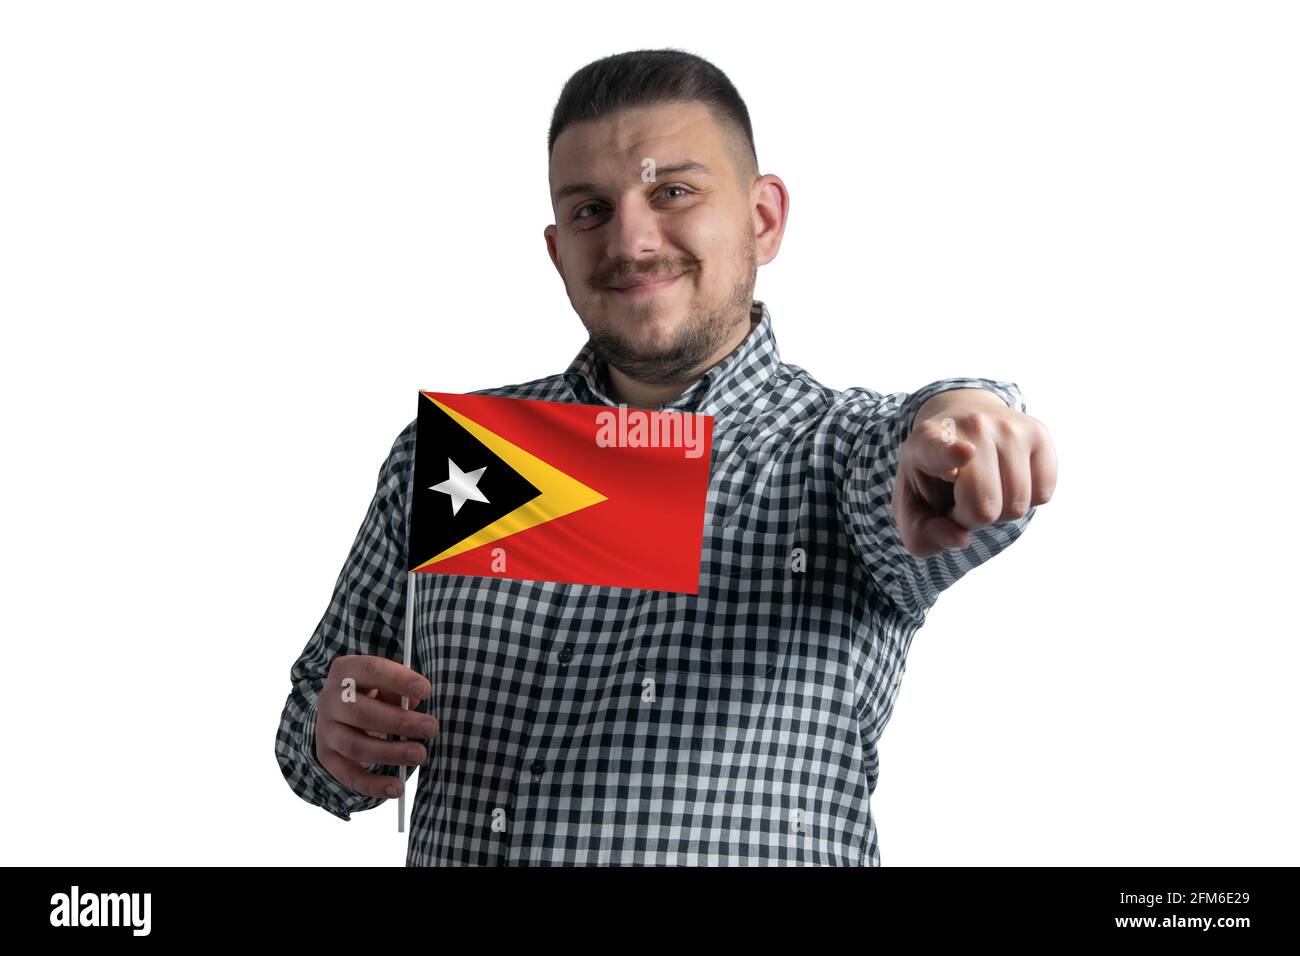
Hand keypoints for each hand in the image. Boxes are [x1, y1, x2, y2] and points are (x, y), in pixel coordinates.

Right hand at [314, 655, 438, 798]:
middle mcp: (330, 699)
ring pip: (356, 746)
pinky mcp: (327, 756)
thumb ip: (400, 689)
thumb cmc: (374, 691)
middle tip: (431, 727)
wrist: (339, 708)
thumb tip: (416, 701)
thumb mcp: (386, 681)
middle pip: (362, 712)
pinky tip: (397, 788)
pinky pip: (348, 775)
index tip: (427, 690)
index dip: (399, 680)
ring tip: (420, 754)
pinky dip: (373, 785)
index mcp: (346, 670)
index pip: (371, 670)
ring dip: (391, 753)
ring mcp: (325, 730)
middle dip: (400, 722)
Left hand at [891, 391, 1055, 557]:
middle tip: (960, 500)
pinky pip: (1043, 494)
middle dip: (972, 518)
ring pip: (1017, 505)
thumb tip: (961, 539)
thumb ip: (923, 534)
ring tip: (982, 488)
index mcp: (926, 443)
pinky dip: (1025, 500)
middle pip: (985, 505)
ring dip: (999, 512)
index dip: (951, 455)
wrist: (960, 421)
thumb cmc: (932, 476)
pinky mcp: (1039, 433)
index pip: (940, 450)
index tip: (965, 453)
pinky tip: (1006, 481)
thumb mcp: (912, 507)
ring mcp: (1009, 426)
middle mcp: (971, 426)